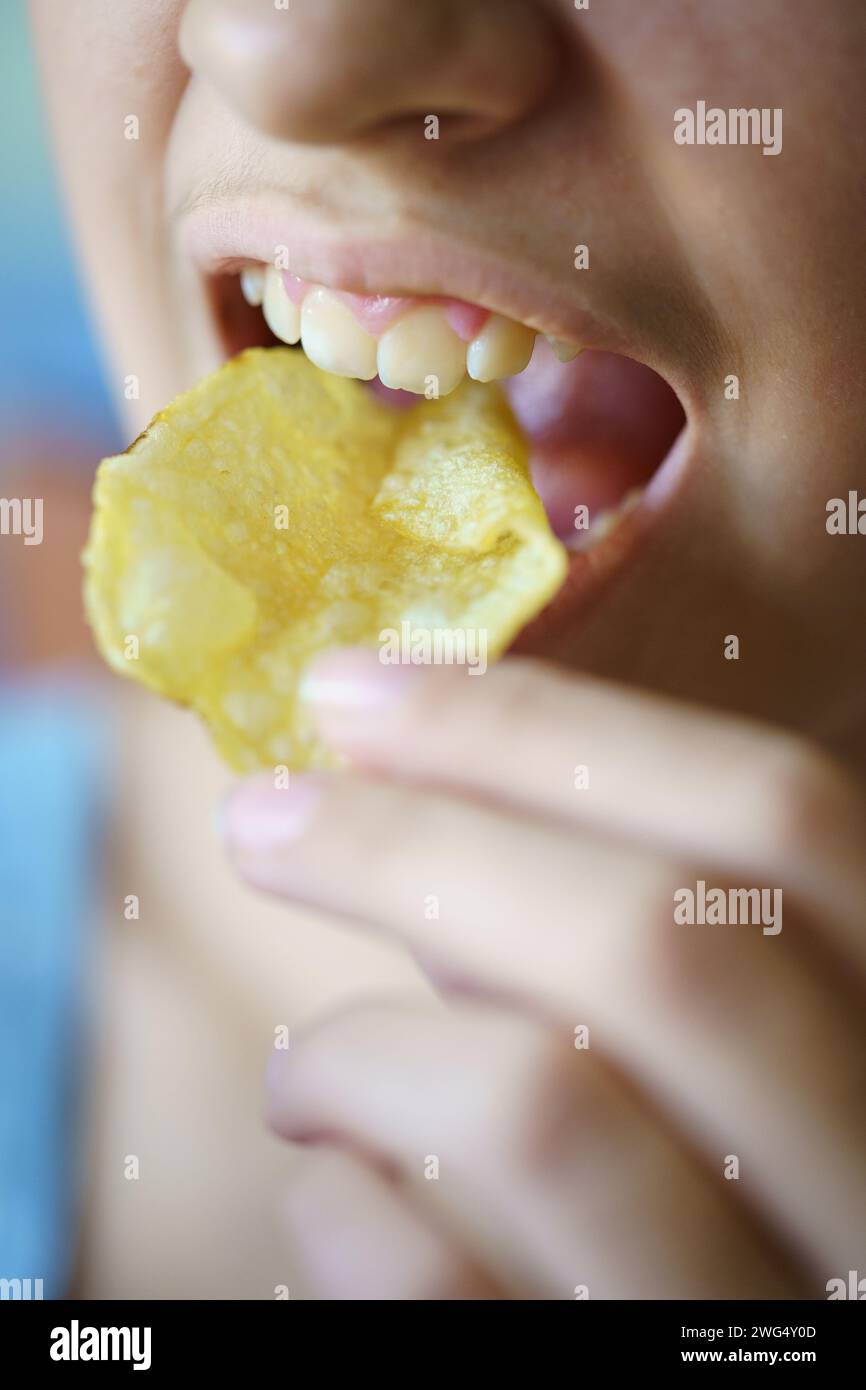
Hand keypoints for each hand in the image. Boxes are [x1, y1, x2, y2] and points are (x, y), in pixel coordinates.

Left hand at [222, 649, 865, 1298]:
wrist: (706, 1369)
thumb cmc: (728, 1194)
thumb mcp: (754, 1062)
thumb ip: (660, 953)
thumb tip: (455, 804)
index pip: (785, 824)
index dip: (552, 729)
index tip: (359, 690)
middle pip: (660, 940)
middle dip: (415, 842)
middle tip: (265, 819)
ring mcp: (759, 1322)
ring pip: (541, 1105)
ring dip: (364, 1049)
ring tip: (306, 1071)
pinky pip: (444, 1289)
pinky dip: (346, 1215)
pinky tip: (336, 1199)